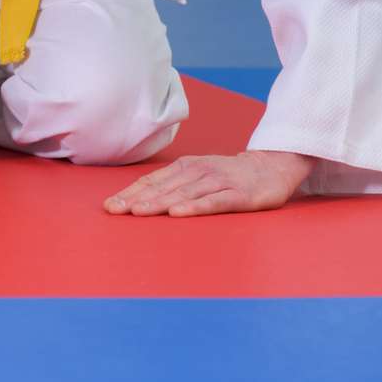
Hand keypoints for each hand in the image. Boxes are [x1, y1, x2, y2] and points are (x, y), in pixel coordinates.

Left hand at [104, 150, 312, 217]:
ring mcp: (218, 181)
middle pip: (162, 188)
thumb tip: (140, 198)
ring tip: (138, 211)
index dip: (129, 193)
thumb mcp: (198, 174)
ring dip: (159, 203)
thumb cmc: (227, 175)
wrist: (271, 167)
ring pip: (183, 194)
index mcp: (184, 167)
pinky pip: (213, 202)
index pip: (151, 181)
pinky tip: (178, 214)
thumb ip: (174, 184)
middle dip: (136, 200)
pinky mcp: (238, 195)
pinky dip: (195, 207)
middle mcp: (198, 171)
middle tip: (114, 211)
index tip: (109, 206)